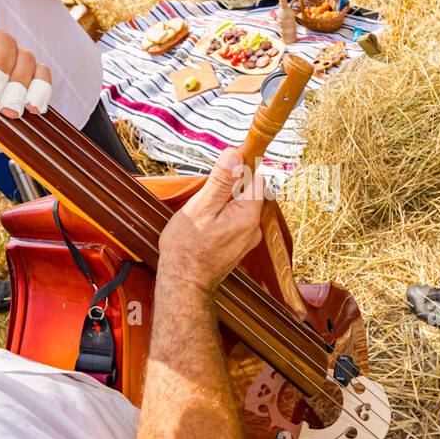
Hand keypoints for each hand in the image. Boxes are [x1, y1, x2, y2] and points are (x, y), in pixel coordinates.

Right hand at [157, 148, 263, 295]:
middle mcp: (254, 228)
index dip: (239, 170)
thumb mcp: (201, 207)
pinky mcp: (239, 246)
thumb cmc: (187, 249)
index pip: (257, 178)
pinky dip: (222, 218)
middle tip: (205, 201)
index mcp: (248, 215)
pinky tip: (205, 228)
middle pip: (249, 192)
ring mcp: (248, 239)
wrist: (183, 284)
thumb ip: (221, 181)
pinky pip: (235, 222)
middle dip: (228, 189)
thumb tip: (235, 154)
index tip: (220, 173)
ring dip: (223, 204)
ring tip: (203, 217)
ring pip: (240, 207)